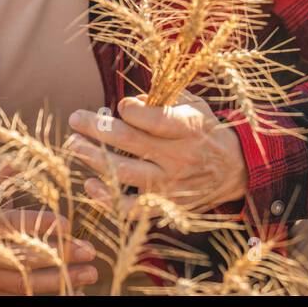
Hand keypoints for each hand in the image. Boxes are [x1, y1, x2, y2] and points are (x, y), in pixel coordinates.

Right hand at [0, 163, 98, 294]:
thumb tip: (25, 153)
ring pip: (25, 283)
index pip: (14, 225)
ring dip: (60, 280)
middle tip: (90, 251)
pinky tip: (72, 290)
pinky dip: (47, 296)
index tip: (69, 224)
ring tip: (89, 273)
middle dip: (60, 255)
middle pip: (25, 257)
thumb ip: (3, 175)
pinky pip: (20, 298)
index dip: (41, 225)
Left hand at [65, 93, 247, 216]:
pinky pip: (130, 208)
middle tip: (75, 118)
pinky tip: (90, 184)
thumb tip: (130, 100)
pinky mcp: (164, 206)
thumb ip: (164, 98)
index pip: (156, 119)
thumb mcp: (194, 106)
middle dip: (97, 128)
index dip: (132, 110)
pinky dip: (107, 199)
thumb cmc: (205, 130)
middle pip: (131, 142)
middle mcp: (179, 157)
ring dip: (94, 158)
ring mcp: (170, 185)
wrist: (233, 170)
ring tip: (74, 145)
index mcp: (189, 128)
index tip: (120, 105)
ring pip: (125, 173)